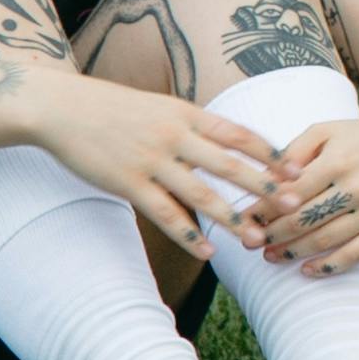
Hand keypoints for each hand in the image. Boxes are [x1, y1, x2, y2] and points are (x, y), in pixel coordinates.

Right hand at [52, 73, 281, 249]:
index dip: (270, 152)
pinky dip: (189, 235)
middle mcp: (174, 135)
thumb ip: (191, 125)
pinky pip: (165, 213)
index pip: (238, 133)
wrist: (61, 108)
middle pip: (229, 164)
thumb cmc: (112, 109)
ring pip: (201, 193)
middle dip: (264, 185)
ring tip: (256, 238)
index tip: (297, 169)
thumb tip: (226, 142)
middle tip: (294, 204)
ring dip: (231, 218)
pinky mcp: (128, 183)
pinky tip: (208, 252)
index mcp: (186, 113)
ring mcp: (151, 160)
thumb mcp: (159, 107)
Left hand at [239, 102, 358, 276]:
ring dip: (292, 253)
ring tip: (271, 256)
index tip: (243, 220)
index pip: (290, 192)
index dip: (262, 210)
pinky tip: (306, 270)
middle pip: (304, 220)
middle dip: (271, 235)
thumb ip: (293, 152)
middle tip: (250, 243)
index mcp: (339, 160)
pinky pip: (355, 255)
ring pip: (325, 241)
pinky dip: (328, 267)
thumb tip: (262, 183)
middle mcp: (358, 186)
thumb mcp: (328, 130)